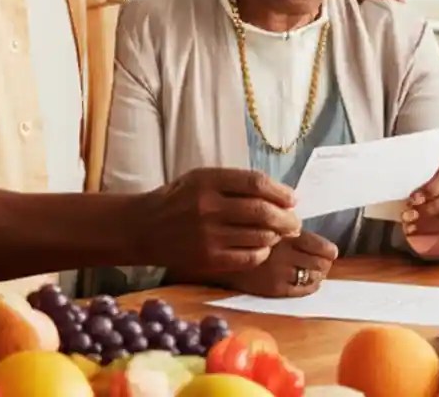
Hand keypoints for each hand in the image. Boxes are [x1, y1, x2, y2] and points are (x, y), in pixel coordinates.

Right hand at [142, 168, 302, 273]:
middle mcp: (208, 207)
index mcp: (207, 181)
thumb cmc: (178, 200)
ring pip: (260, 236)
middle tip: (295, 223)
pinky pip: (249, 257)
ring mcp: (208, 235)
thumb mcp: (200, 178)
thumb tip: (281, 196)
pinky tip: (262, 248)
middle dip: (287, 218)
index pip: (256, 183)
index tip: (292, 199)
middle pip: (263, 212)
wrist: (144, 228)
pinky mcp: (208, 259)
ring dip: (276, 236)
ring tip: (278, 235)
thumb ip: (235, 183)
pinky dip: (262, 252)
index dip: (281, 192)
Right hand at [224, 231, 338, 297]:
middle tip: (319, 260)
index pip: (322, 248)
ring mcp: (281, 273)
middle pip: (322, 263)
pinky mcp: (274, 289)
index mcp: (285, 234)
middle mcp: (286, 255)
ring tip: (310, 270)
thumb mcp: (265, 221)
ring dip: (317, 273)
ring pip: (314, 277)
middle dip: (324, 262)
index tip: (329, 251)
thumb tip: (311, 233)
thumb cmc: (243, 234)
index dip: (328, 250)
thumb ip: (287, 226)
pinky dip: (309, 285)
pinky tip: (303, 280)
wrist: (219, 254)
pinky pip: (303, 290)